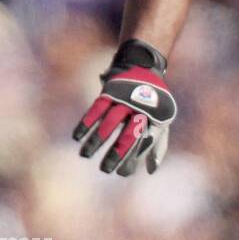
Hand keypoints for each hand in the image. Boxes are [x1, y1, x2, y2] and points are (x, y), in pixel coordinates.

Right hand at [73, 39, 176, 175]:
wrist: (144, 66)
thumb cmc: (153, 102)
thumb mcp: (162, 121)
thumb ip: (158, 146)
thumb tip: (151, 171)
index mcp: (155, 119)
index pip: (144, 144)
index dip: (133, 159)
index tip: (123, 173)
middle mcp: (140, 110)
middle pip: (128, 136)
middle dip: (116, 154)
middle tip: (105, 170)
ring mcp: (124, 100)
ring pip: (109, 123)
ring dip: (96, 140)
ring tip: (85, 155)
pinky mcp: (110, 91)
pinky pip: (96, 109)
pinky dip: (86, 122)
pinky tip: (77, 136)